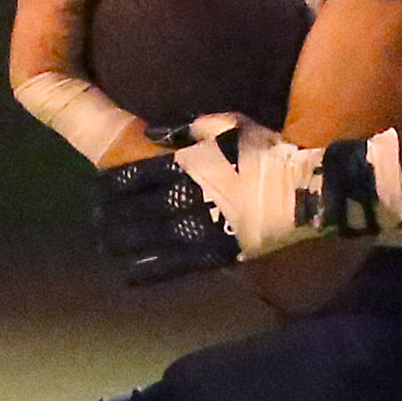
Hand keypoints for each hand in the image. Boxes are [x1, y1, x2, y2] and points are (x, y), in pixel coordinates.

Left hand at [94, 121, 401, 285]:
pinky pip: (173, 265)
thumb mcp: (230, 125)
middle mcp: (184, 197)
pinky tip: (130, 275)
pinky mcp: (215, 253)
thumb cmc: (268, 153)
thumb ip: (190, 129)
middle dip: (110, 216)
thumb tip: (154, 132)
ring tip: (107, 246)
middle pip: (132, 210)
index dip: (110, 185)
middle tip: (97, 220)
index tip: (99, 189)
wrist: (304, 191)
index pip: (131, 176)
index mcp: (185, 164)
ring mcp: (198, 228)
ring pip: (146, 239)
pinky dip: (148, 270)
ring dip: (122, 243)